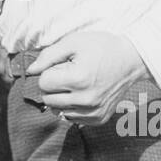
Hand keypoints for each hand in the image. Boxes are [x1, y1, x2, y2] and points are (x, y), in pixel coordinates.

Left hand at [30, 30, 148, 126]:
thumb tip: (30, 71)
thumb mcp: (73, 42)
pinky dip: (72, 107)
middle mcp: (86, 99)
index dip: (48, 71)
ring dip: (61, 98)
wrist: (131, 60)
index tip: (61, 65)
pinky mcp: (99, 119)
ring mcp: (94, 112)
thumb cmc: (101, 47)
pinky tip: (83, 93)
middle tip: (68, 73)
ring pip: (57, 110)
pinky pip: (72, 118)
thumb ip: (48, 56)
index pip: (43, 83)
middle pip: (48, 99)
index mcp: (79, 79)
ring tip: (76, 83)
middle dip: (52, 85)